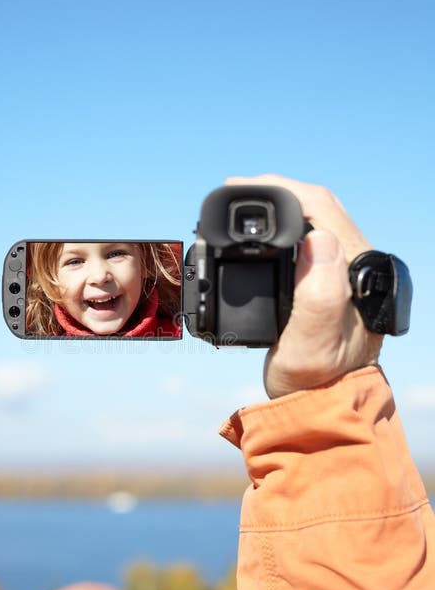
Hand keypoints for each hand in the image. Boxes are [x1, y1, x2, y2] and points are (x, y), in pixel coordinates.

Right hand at [225, 175, 382, 398]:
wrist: (321, 403)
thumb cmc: (316, 379)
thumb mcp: (313, 344)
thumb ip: (320, 295)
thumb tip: (319, 240)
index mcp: (355, 269)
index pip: (321, 206)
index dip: (280, 188)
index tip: (240, 185)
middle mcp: (354, 263)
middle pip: (316, 206)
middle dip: (275, 192)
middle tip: (233, 191)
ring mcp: (341, 271)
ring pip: (311, 220)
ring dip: (278, 209)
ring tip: (242, 209)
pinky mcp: (327, 281)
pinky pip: (305, 240)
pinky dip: (279, 229)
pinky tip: (258, 237)